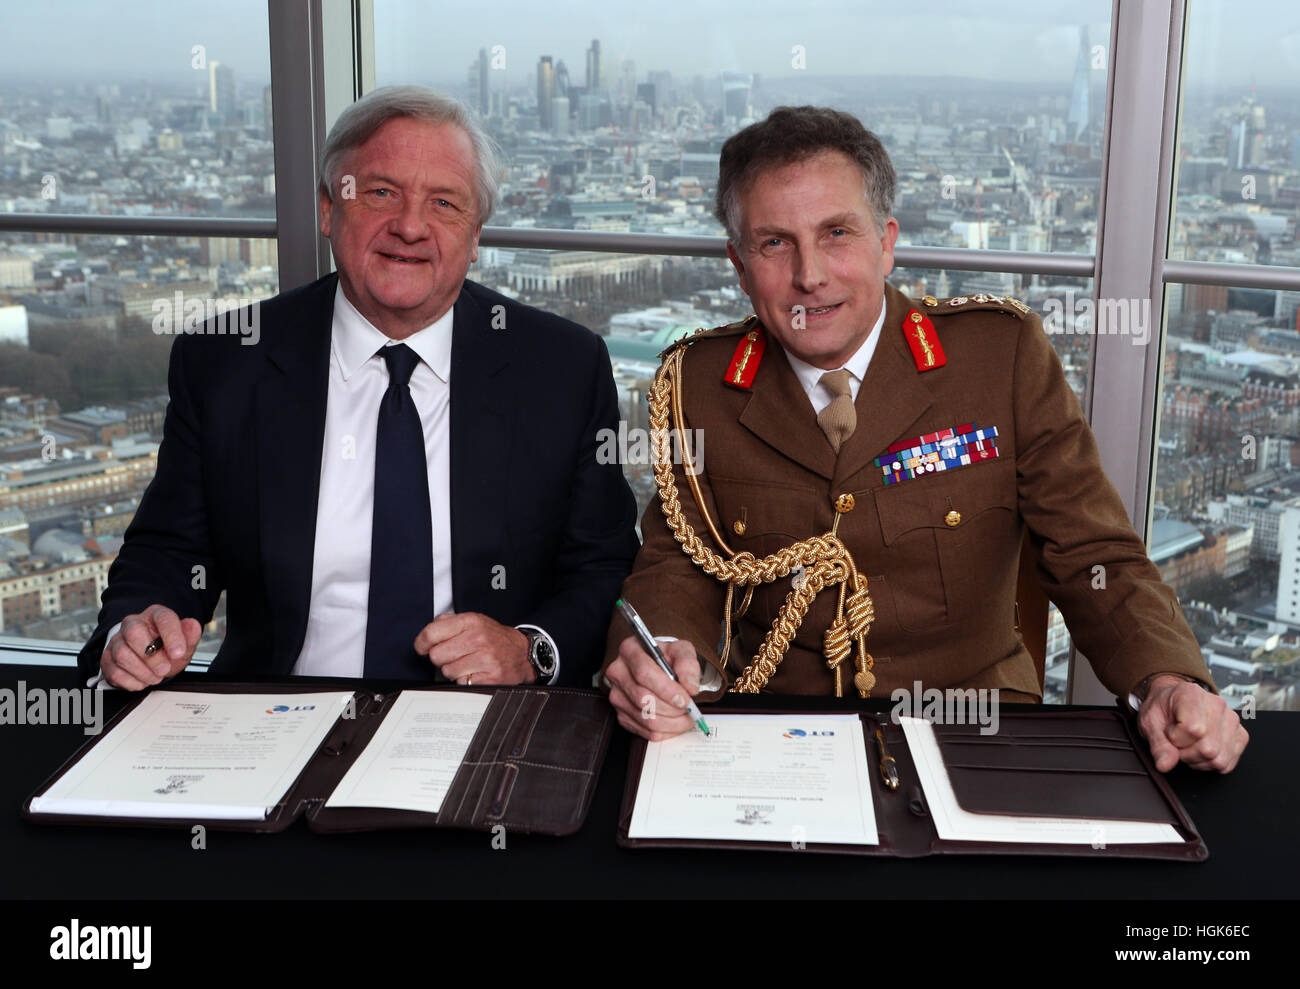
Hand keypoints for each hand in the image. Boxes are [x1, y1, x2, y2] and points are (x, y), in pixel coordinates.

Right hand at [100, 605, 202, 690]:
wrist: (152, 661)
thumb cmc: (167, 648)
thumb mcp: (185, 644)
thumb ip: (190, 635)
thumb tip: (192, 625)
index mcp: (155, 615)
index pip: (163, 618)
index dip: (171, 636)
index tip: (178, 653)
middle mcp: (133, 624)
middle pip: (134, 633)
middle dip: (152, 657)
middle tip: (164, 669)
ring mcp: (117, 641)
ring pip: (122, 654)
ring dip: (142, 671)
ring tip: (155, 677)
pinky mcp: (107, 659)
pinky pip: (113, 671)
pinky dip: (131, 681)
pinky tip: (142, 681)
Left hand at [415, 613, 534, 684]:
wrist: (522, 653)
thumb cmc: (494, 638)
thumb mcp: (474, 620)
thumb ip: (448, 622)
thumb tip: (426, 636)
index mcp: (470, 621)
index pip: (431, 633)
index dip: (421, 643)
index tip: (422, 648)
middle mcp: (477, 638)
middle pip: (436, 656)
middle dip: (441, 658)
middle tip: (454, 655)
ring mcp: (485, 659)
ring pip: (447, 672)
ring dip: (454, 671)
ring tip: (467, 664)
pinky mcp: (489, 677)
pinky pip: (461, 683)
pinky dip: (465, 680)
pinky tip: (475, 672)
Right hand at [604, 635, 702, 740]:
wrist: (660, 668)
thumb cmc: (668, 658)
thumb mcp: (681, 651)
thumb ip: (688, 664)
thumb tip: (690, 687)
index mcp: (630, 650)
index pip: (643, 672)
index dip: (666, 689)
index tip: (685, 699)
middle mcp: (618, 672)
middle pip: (642, 698)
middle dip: (671, 709)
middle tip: (689, 709)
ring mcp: (617, 695)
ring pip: (645, 718)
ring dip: (671, 722)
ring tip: (685, 716)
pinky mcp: (622, 715)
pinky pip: (645, 731)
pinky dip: (665, 731)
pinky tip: (675, 722)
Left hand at [1137, 674, 1248, 772]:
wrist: (1171, 702)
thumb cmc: (1161, 709)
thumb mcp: (1149, 723)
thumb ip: (1157, 744)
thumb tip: (1165, 765)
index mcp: (1192, 694)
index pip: (1193, 730)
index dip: (1176, 739)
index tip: (1169, 732)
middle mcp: (1217, 704)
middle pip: (1208, 749)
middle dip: (1186, 753)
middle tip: (1177, 742)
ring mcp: (1232, 720)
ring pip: (1219, 759)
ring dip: (1199, 760)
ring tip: (1188, 745)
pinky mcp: (1241, 735)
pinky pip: (1228, 763)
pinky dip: (1211, 763)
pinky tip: (1200, 750)